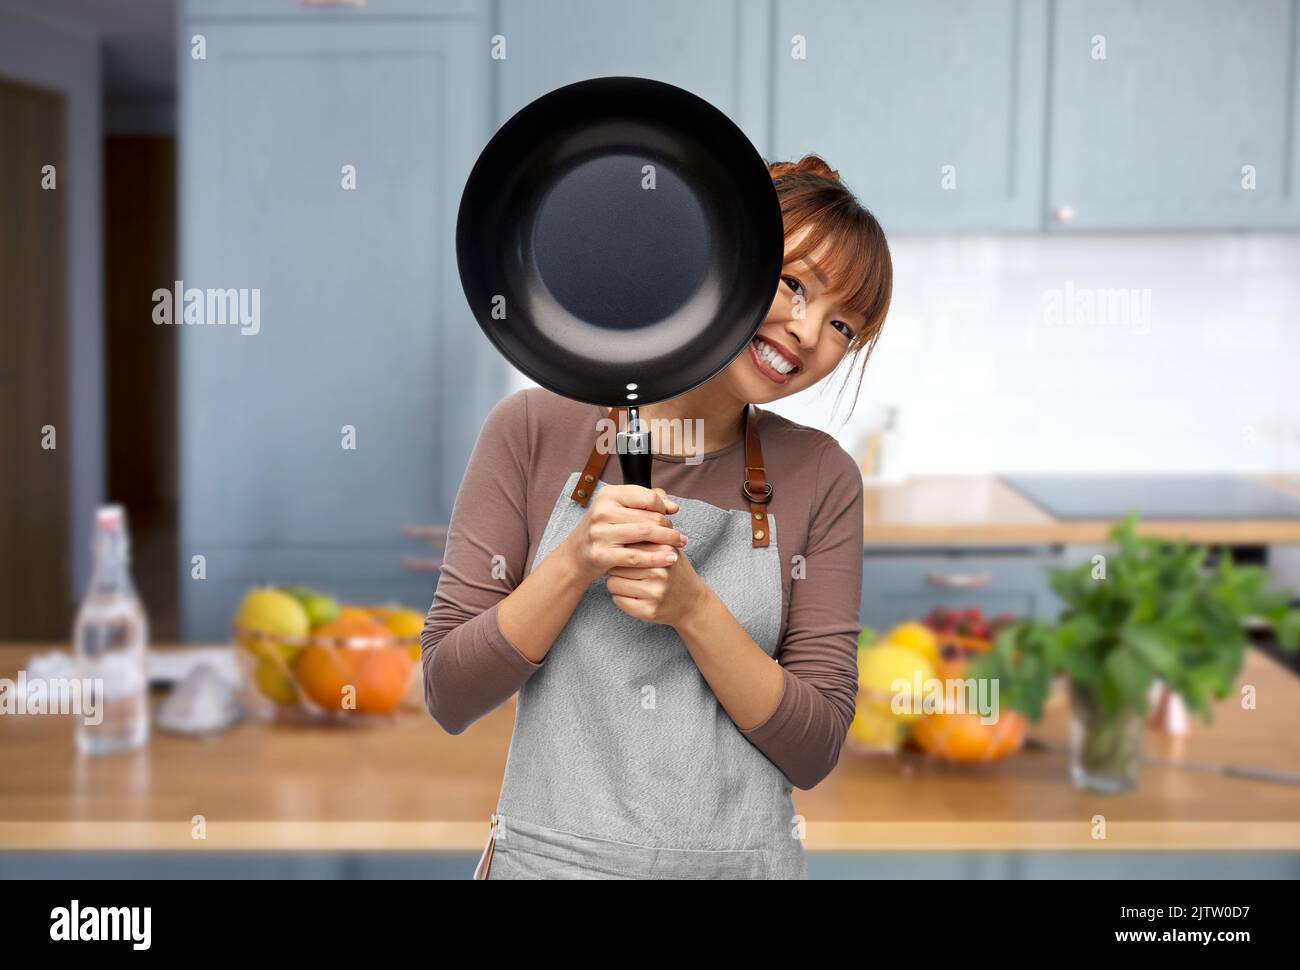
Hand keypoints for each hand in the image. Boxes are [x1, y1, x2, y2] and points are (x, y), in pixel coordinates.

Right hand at [562, 485, 687, 585]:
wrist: (577, 555)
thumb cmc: (605, 530)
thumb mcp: (619, 509)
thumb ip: (646, 502)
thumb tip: (672, 507)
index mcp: (608, 495)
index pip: (648, 497)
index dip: (664, 507)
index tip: (672, 515)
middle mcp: (602, 511)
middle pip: (649, 516)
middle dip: (668, 527)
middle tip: (679, 536)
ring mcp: (600, 533)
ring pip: (645, 534)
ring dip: (668, 541)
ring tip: (680, 545)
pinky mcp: (602, 555)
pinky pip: (636, 556)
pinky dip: (657, 558)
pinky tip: (670, 558)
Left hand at [606, 489, 706, 626]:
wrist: (690, 602)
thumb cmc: (674, 567)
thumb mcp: (670, 540)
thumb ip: (659, 515)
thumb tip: (654, 493)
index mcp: (665, 549)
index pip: (628, 540)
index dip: (621, 543)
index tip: (622, 545)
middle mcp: (662, 570)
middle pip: (618, 560)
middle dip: (616, 561)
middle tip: (621, 562)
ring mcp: (656, 592)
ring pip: (613, 582)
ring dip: (616, 579)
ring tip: (628, 578)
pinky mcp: (648, 611)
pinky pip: (618, 600)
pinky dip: (620, 596)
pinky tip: (631, 592)